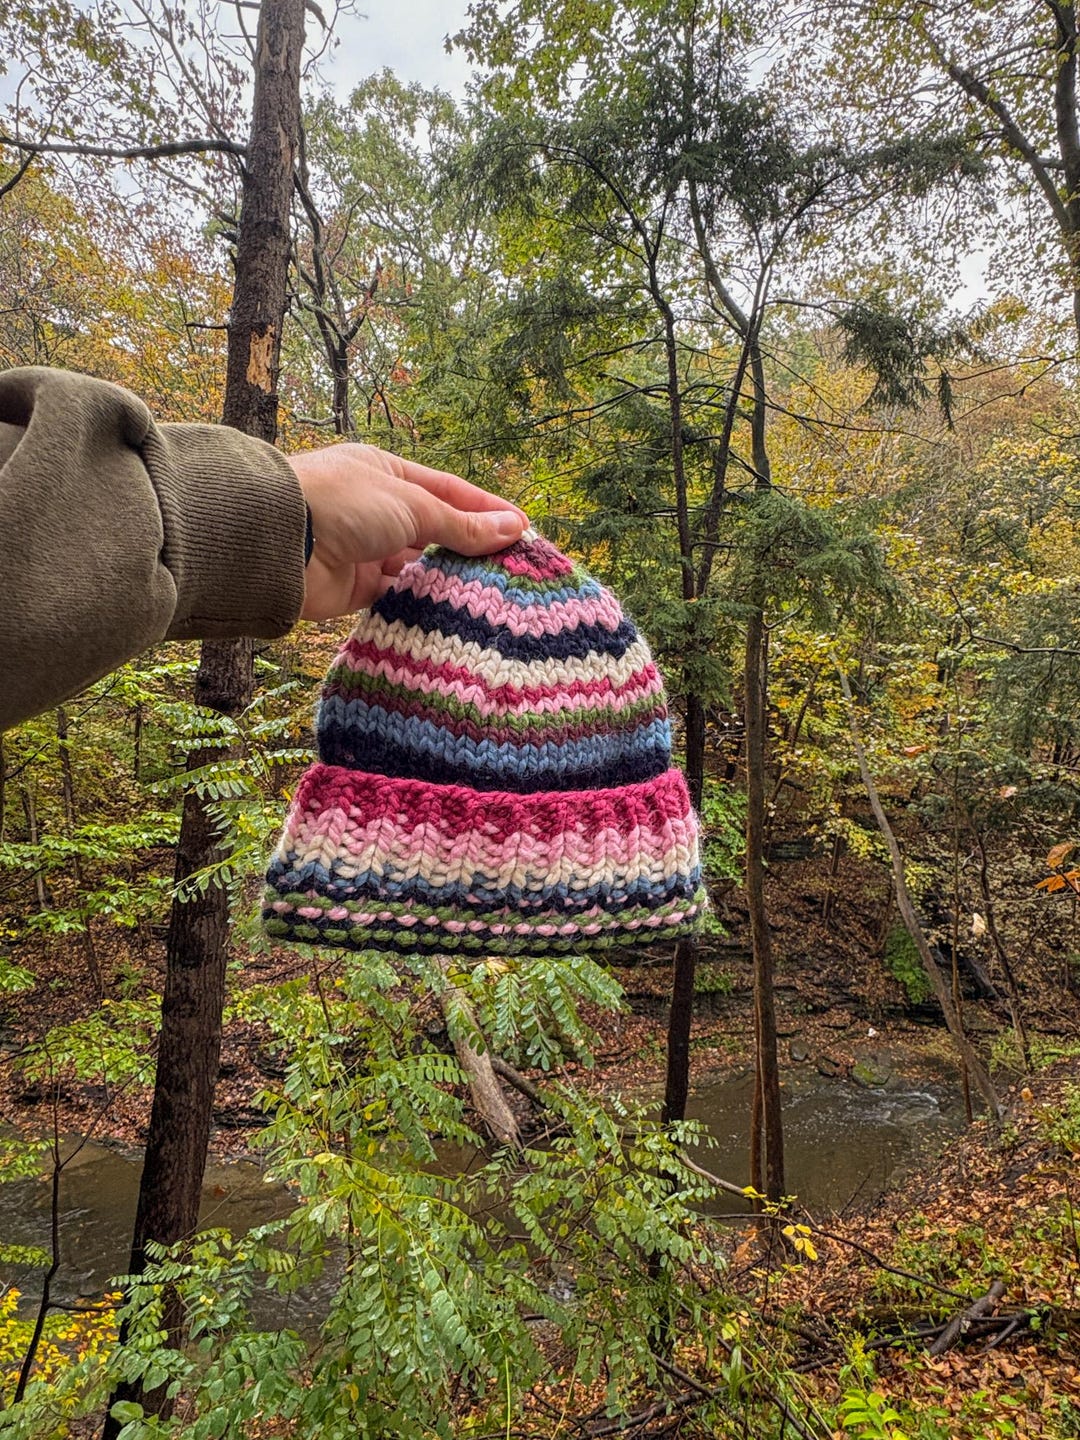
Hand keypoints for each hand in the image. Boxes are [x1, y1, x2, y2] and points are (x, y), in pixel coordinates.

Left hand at [287, 443, 527, 620]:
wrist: (277, 541)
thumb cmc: (342, 503)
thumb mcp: (412, 506)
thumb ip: (462, 525)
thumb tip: (513, 528)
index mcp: (387, 473)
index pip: (449, 492)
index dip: (487, 511)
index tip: (523, 530)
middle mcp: (376, 509)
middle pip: (435, 530)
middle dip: (471, 548)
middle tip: (514, 569)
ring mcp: (364, 549)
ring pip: (418, 565)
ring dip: (448, 577)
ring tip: (491, 593)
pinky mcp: (353, 588)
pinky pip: (397, 595)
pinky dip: (421, 601)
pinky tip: (452, 610)